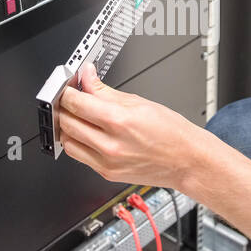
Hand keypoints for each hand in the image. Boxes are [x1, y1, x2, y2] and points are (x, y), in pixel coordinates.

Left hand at [56, 63, 203, 190]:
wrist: (186, 160)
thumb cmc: (171, 132)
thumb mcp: (138, 102)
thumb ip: (105, 90)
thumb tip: (87, 77)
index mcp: (119, 121)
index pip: (76, 103)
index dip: (67, 91)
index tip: (68, 86)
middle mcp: (110, 145)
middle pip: (67, 122)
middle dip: (65, 107)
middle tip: (71, 98)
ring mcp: (107, 162)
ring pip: (68, 141)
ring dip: (67, 127)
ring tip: (78, 116)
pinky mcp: (106, 173)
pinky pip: (79, 156)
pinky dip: (78, 142)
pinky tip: (87, 133)